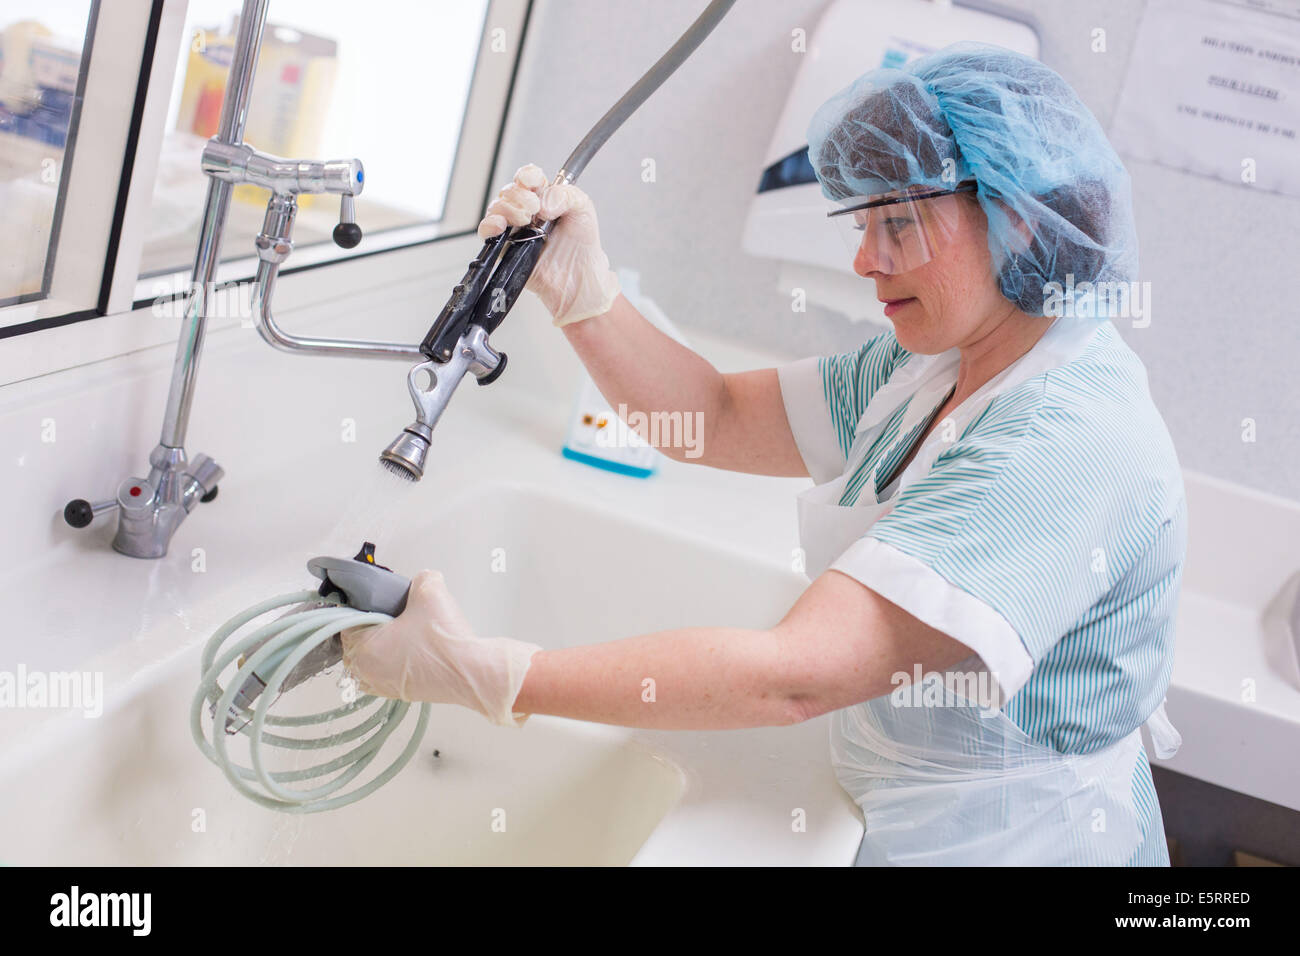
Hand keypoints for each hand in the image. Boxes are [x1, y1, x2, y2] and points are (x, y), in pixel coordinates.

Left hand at [340, 570, 542, 727]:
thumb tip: (422, 579)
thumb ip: (420, 578)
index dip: (362, 606)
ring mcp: (383, 687)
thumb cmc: (445, 641)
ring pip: (369, 659)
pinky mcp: (401, 694)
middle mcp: (367, 672)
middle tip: (392, 612)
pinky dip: (393, 660)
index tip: (376, 599)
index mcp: (362, 649)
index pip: (345, 621)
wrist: (472, 673)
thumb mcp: (430, 592)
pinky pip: (386, 673)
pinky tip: (414, 647)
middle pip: (355, 641)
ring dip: (380, 644)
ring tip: (404, 630)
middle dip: (370, 626)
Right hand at [478, 163, 620, 326]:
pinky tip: (500, 226)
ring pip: (496, 208)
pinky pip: (486, 232)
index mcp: (543, 198)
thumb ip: (566, 195)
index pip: (527, 177)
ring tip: (525, 220)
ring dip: (507, 209)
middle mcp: (526, 211)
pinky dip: (489, 225)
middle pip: (509, 191)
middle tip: (535, 209)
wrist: (579, 278)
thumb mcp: (583, 209)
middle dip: (520, 196)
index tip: (534, 183)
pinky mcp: (505, 248)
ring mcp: (514, 229)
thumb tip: (543, 201)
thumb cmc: (582, 245)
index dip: (527, 176)